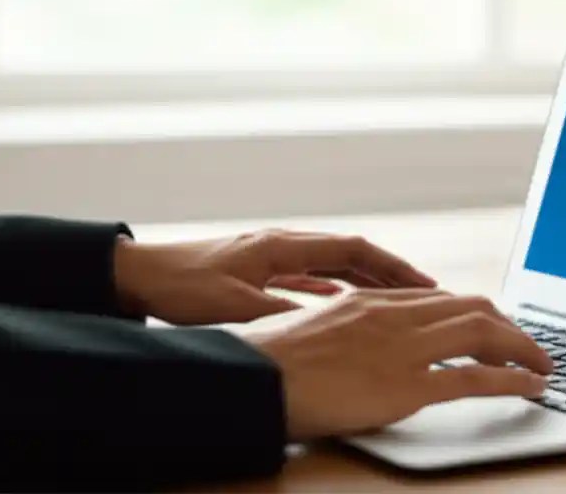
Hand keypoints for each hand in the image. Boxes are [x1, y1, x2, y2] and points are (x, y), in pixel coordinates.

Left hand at [113, 228, 436, 324]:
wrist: (139, 276)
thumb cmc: (182, 289)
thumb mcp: (234, 309)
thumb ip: (283, 315)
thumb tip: (328, 323)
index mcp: (282, 246)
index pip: (352, 249)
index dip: (391, 266)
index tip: (423, 284)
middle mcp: (282, 243)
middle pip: (349, 253)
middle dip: (389, 272)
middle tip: (425, 293)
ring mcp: (271, 254)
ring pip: (331, 264)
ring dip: (365, 279)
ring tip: (397, 299)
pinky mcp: (258, 268)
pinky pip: (310, 274)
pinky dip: (335, 286)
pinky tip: (346, 302)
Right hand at [242, 289, 551, 438]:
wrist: (253, 380)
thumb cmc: (268, 364)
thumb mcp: (312, 333)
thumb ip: (345, 332)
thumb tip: (359, 348)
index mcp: (370, 301)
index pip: (439, 298)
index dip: (473, 312)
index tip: (491, 324)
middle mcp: (394, 315)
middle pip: (471, 307)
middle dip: (507, 324)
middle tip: (525, 343)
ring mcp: (403, 348)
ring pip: (483, 333)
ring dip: (522, 346)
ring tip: (542, 362)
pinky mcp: (407, 386)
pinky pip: (475, 378)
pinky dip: (513, 378)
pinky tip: (532, 384)